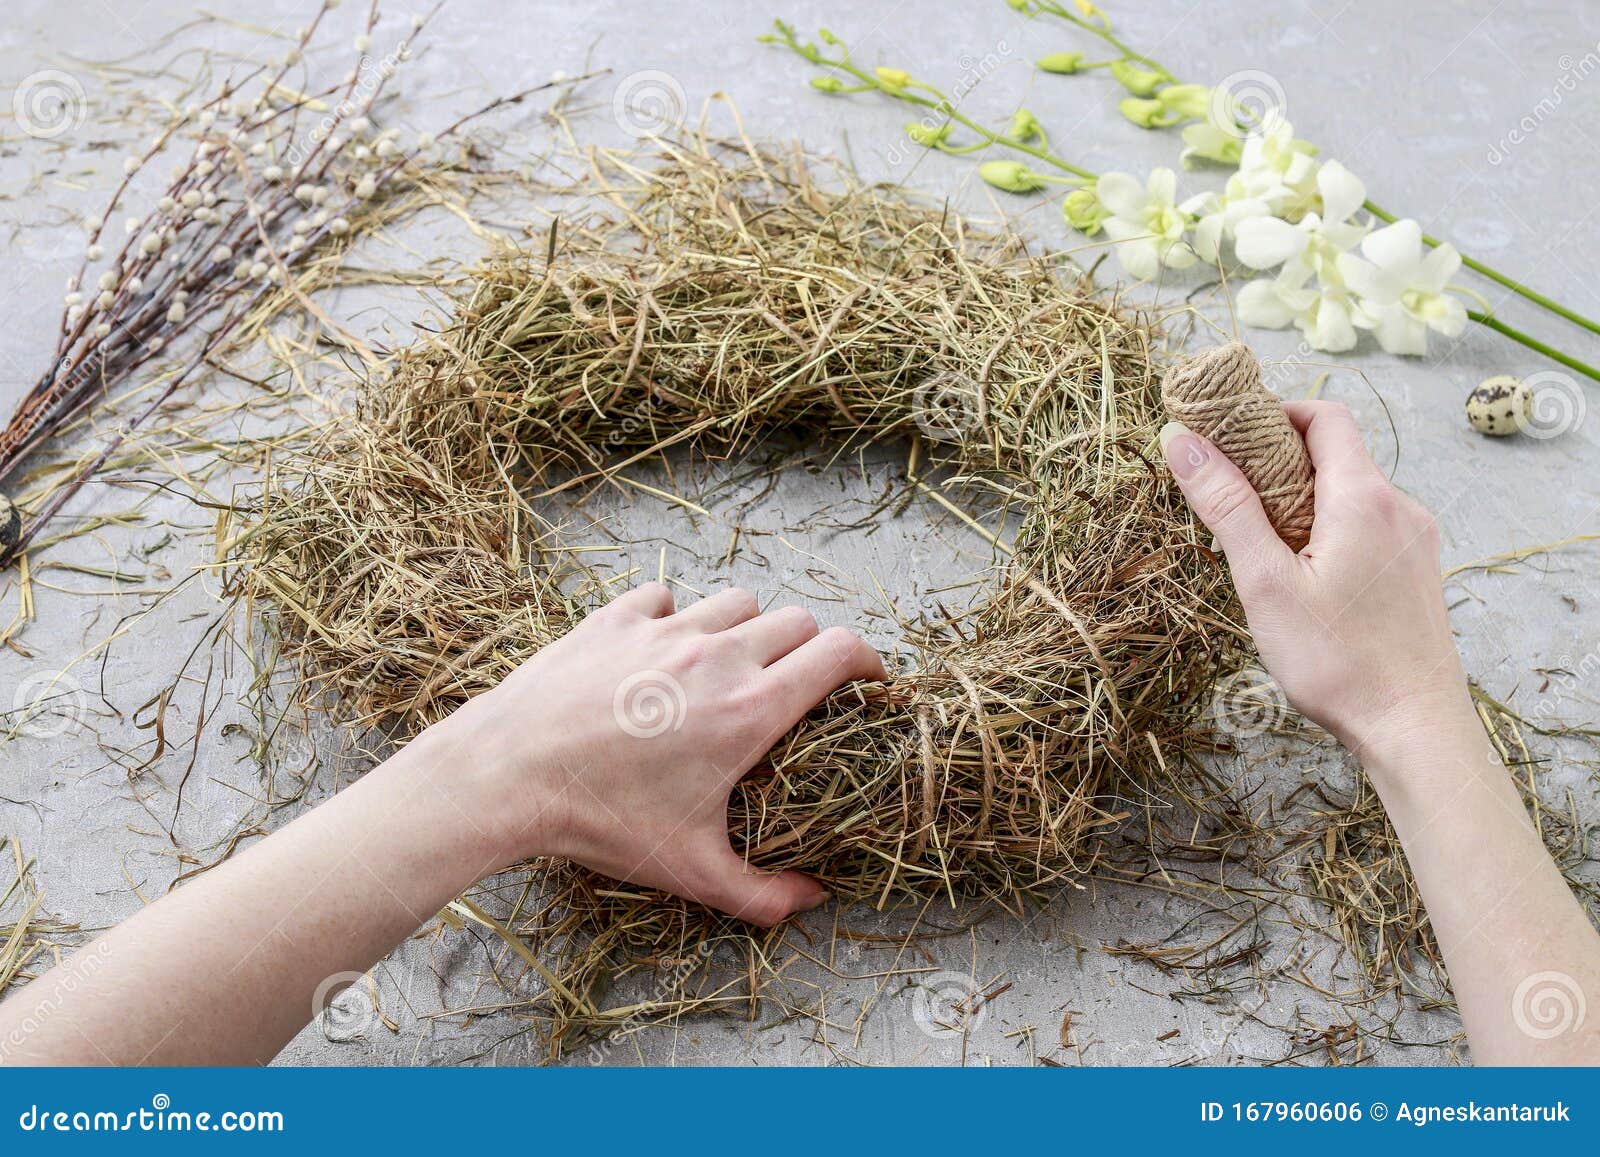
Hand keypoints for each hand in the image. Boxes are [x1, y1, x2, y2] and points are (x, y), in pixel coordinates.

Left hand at [431, 583, 886, 925]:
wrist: (509, 774)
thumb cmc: (602, 823)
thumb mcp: (691, 871)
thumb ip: (763, 895)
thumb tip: (812, 901)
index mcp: (751, 709)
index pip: (839, 651)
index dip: (867, 661)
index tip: (867, 682)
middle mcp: (718, 656)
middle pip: (797, 621)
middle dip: (811, 649)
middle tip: (798, 685)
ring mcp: (666, 629)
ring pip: (737, 602)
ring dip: (748, 629)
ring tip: (731, 666)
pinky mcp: (616, 618)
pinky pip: (667, 597)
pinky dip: (676, 617)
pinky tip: (661, 651)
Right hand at [1160, 401, 1468, 752]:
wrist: (1414, 728)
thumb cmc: (1337, 661)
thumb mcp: (1265, 582)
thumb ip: (1227, 506)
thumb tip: (1184, 443)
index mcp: (1364, 497)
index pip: (1325, 416)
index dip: (1275, 413)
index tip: (1230, 435)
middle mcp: (1400, 507)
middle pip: (1337, 453)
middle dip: (1279, 462)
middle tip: (1232, 497)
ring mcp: (1416, 540)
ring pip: (1352, 493)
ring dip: (1304, 500)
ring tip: (1262, 548)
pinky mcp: (1419, 572)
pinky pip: (1370, 527)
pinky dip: (1331, 529)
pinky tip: (1304, 578)